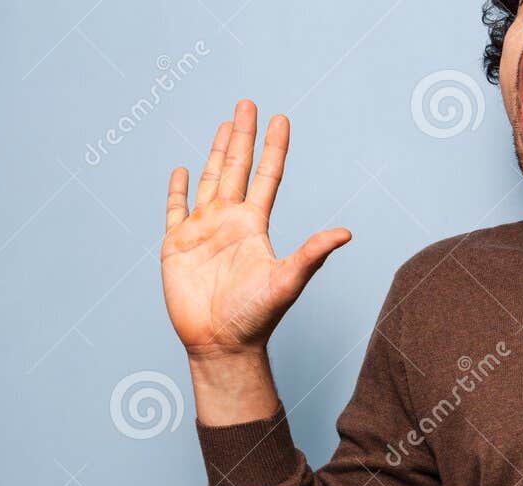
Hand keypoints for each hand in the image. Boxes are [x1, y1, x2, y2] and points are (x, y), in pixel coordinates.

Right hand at [161, 100, 351, 359]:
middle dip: (243, 136)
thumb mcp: (287, 281)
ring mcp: (203, 232)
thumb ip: (312, 254)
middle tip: (248, 103)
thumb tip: (346, 233)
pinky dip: (177, 190)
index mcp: (255, 227)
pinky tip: (181, 171)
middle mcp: (230, 223)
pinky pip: (175, 210)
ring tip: (225, 125)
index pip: (266, 177)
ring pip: (209, 181)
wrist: (221, 344)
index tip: (281, 118)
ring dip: (215, 153)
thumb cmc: (256, 318)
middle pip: (237, 168)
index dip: (273, 148)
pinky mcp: (176, 245)